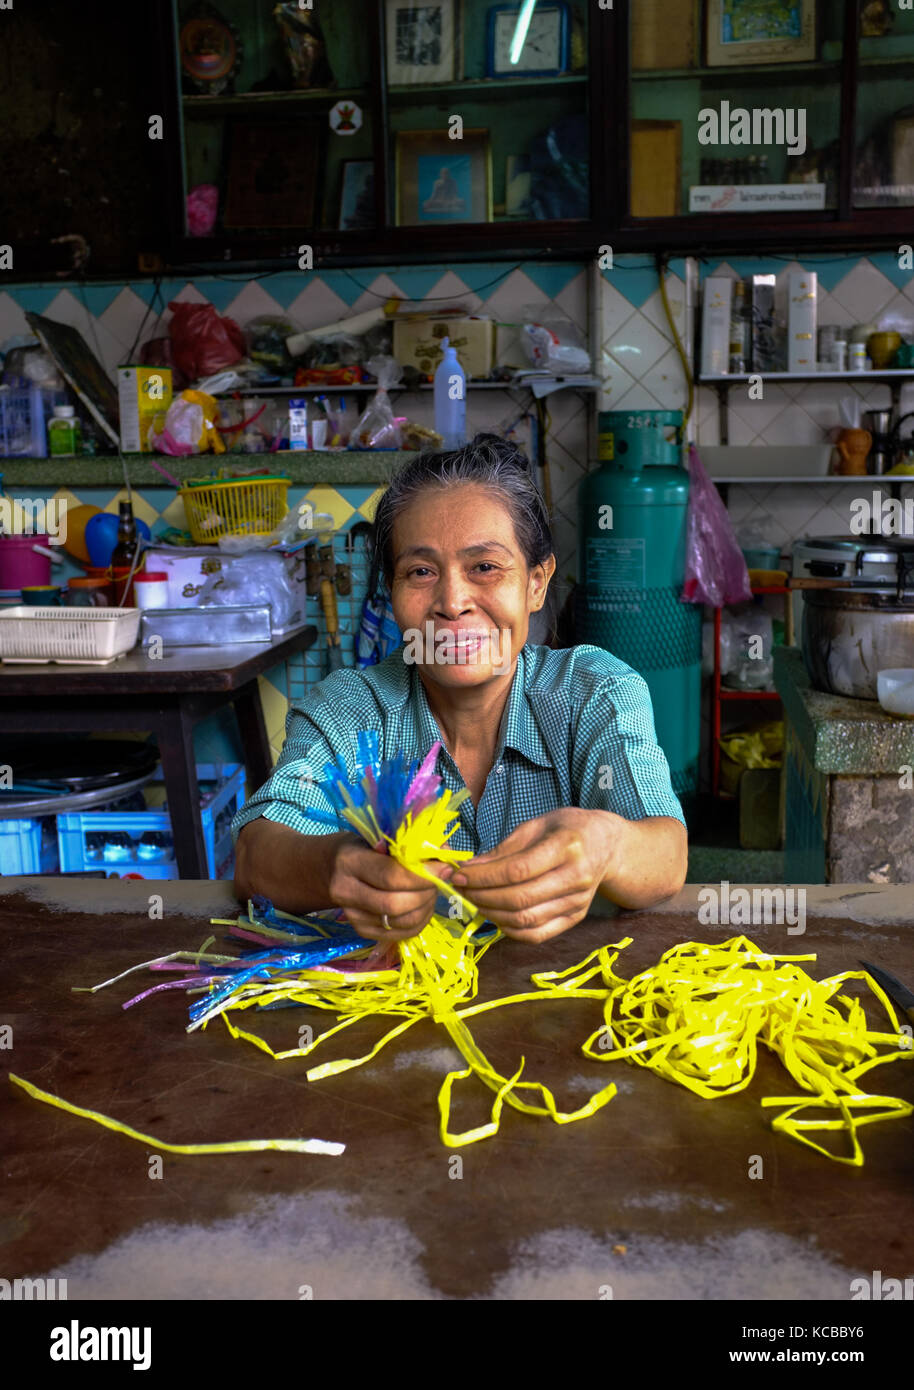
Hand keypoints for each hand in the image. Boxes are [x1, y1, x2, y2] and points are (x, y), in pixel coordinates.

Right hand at [328, 833, 454, 941]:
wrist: (330, 870)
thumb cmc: (361, 847)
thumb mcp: (378, 836)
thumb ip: (408, 843)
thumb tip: (442, 851)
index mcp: (350, 862)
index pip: (391, 876)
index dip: (422, 876)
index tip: (442, 868)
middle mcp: (346, 892)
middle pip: (395, 905)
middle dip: (425, 894)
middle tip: (438, 881)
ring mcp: (353, 916)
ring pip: (401, 922)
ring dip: (425, 908)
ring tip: (430, 891)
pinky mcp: (361, 931)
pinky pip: (400, 934)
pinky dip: (419, 922)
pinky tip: (423, 906)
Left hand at [451, 809, 621, 943]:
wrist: (608, 846)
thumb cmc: (568, 828)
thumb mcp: (537, 824)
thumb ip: (504, 848)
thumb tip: (469, 868)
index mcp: (567, 847)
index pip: (517, 870)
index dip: (483, 876)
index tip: (458, 873)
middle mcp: (576, 878)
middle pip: (520, 898)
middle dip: (482, 896)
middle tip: (460, 888)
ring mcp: (578, 902)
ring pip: (526, 920)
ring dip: (491, 913)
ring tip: (473, 899)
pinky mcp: (575, 918)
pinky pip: (537, 934)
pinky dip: (509, 929)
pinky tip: (494, 914)